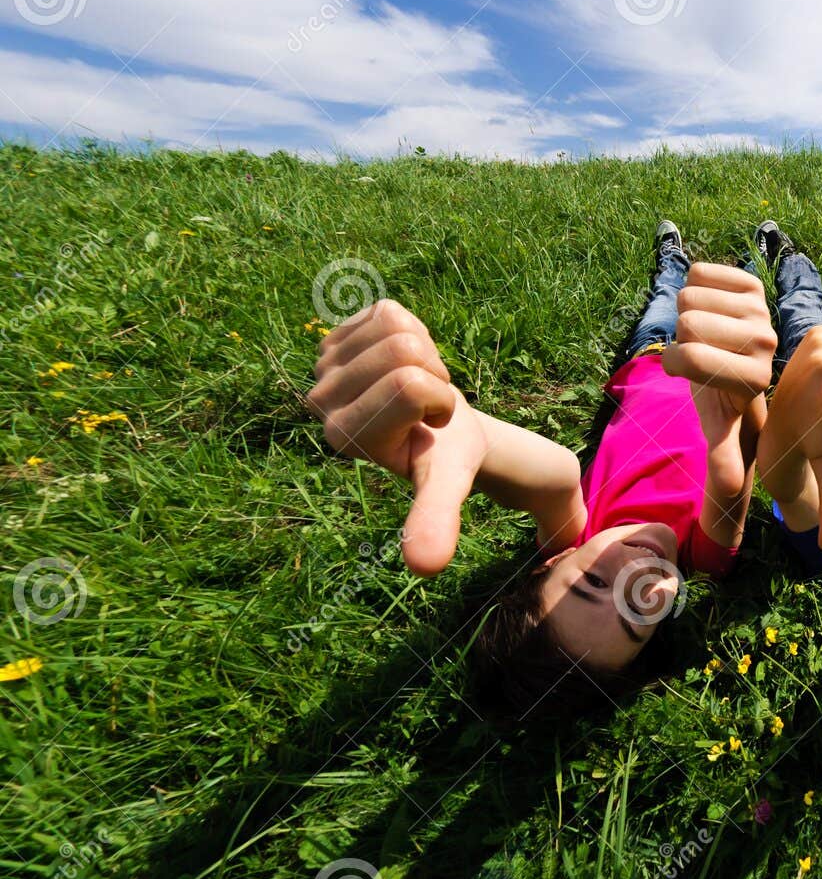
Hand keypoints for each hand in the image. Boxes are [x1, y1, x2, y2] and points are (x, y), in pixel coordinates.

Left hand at [307, 300, 487, 574]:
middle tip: (424, 408)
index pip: (409, 383)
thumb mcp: (445, 486)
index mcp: (344, 436)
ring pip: (396, 327)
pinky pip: (388, 311)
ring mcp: (322, 365)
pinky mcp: (334, 334)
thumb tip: (425, 566)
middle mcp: (320, 402)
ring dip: (424, 354)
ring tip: (415, 387)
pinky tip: (401, 365)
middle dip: (433, 374)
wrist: (436, 432)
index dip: (439, 400)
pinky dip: (412, 333)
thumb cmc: (444, 458)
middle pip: (403, 349)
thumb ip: (432, 518)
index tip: (432, 428)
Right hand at [662, 263, 777, 496]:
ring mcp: (761, 310)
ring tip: (707, 334)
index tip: (690, 373)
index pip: (686, 357)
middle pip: (687, 321)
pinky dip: (694, 287)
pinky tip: (711, 308)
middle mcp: (765, 341)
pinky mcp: (752, 284)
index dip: (674, 363)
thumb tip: (728, 487)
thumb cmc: (722, 400)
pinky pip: (698, 272)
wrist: (736, 365)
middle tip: (702, 352)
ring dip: (688, 313)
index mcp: (753, 377)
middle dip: (682, 337)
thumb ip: (723, 455)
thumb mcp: (719, 428)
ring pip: (690, 295)